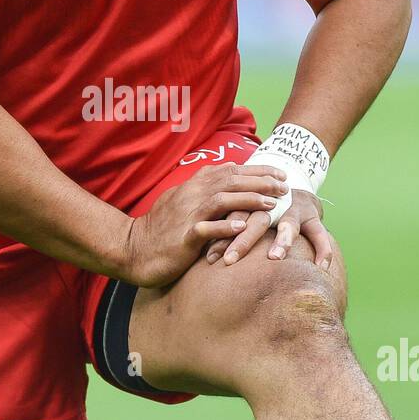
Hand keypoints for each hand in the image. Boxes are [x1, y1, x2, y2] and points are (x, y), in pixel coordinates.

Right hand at [119, 163, 287, 287]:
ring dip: (249, 199)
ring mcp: (188, 215)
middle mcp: (192, 195)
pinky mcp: (185, 237)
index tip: (279, 173)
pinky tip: (243, 228)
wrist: (133, 248)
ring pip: (222, 200)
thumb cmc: (160, 229)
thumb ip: (201, 192)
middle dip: (261, 181)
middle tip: (285, 185)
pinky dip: (225, 227)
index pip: (229, 171)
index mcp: (193, 186)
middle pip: (231, 180)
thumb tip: (222, 181)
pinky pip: (207, 229)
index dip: (256, 171)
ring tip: (273, 203)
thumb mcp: (181, 203)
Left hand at [205, 188, 332, 268]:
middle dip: (243, 241)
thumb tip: (191, 249)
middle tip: (230, 260)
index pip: (233, 218)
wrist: (290, 185)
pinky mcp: (314, 217)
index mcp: (250, 203)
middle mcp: (272, 205)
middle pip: (257, 221)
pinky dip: (323, 250)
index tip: (210, 256)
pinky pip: (320, 235)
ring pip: (289, 225)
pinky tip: (321, 268)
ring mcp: (294, 210)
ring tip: (274, 257)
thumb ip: (222, 226)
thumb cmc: (257, 207)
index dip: (221, 236)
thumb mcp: (240, 211)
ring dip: (282, 240)